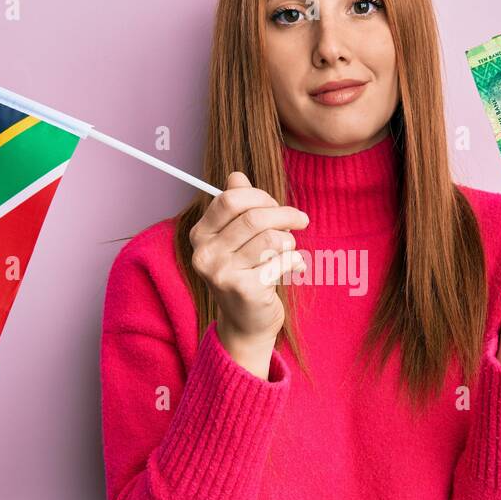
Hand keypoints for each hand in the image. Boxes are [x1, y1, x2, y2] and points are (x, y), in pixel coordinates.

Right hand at [189, 171, 309, 373]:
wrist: (247, 323)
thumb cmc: (247, 273)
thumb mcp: (238, 239)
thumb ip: (237, 208)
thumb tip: (237, 176)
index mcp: (200, 235)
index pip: (230, 199)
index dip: (260, 197)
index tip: (277, 205)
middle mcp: (205, 254)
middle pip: (254, 217)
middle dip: (284, 214)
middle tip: (300, 220)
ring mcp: (222, 274)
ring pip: (271, 238)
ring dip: (290, 241)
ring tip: (290, 252)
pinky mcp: (245, 290)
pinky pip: (282, 261)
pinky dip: (296, 261)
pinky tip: (294, 269)